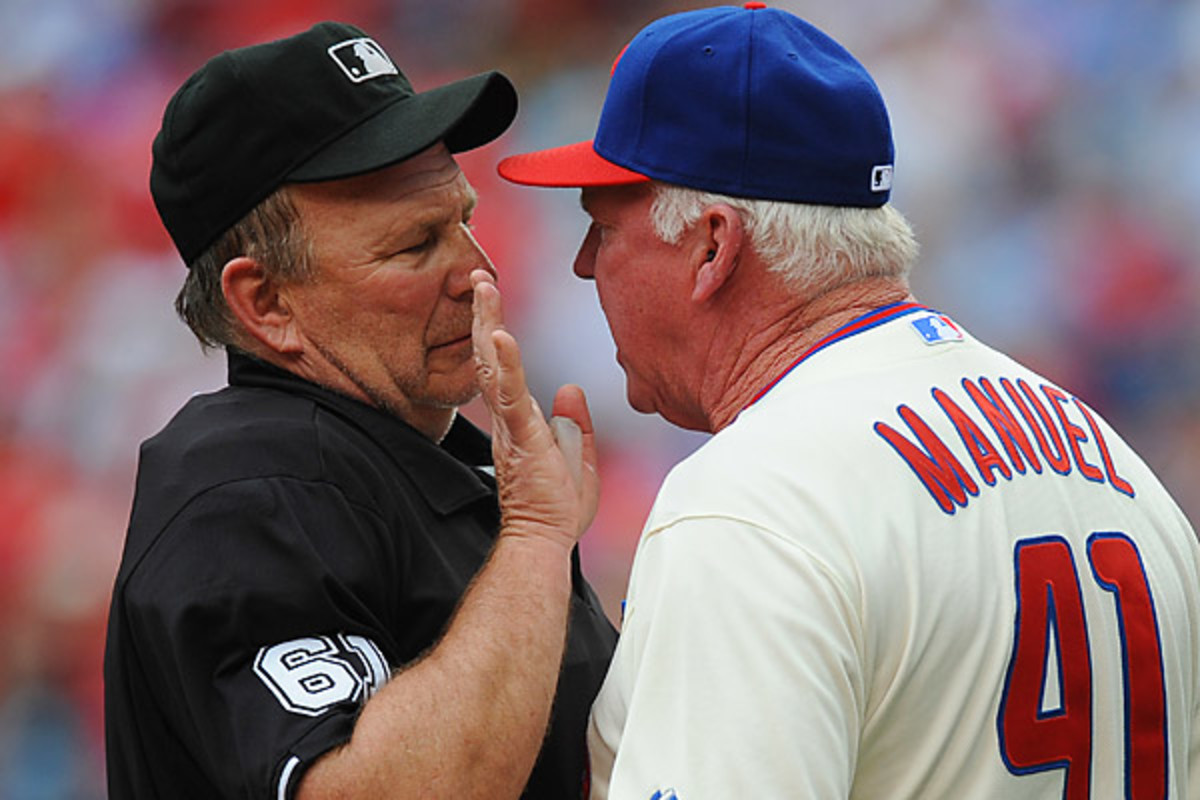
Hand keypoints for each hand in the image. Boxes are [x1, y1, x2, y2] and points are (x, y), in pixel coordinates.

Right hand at [470, 270, 598, 548]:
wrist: (544, 541)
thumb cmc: (556, 508)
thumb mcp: (576, 456)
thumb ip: (573, 421)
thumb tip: (569, 387)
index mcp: (519, 420)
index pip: (502, 368)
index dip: (494, 331)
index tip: (490, 298)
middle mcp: (508, 419)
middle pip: (490, 357)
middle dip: (484, 316)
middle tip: (478, 277)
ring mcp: (511, 427)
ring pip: (493, 368)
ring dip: (489, 325)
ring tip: (484, 290)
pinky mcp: (521, 438)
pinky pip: (510, 396)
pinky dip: (506, 364)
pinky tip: (501, 336)